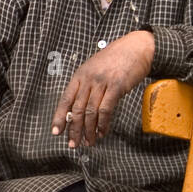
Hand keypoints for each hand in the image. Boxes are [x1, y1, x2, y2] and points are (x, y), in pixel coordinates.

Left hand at [50, 30, 154, 147]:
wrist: (136, 48)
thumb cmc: (115, 59)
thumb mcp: (94, 69)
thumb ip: (86, 86)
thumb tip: (79, 110)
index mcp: (79, 76)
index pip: (65, 100)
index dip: (59, 117)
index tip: (56, 132)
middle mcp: (88, 79)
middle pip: (77, 109)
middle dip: (74, 129)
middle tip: (74, 143)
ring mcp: (102, 82)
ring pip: (91, 112)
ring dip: (89, 130)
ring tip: (89, 142)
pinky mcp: (117, 87)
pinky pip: (106, 109)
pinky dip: (103, 123)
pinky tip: (102, 132)